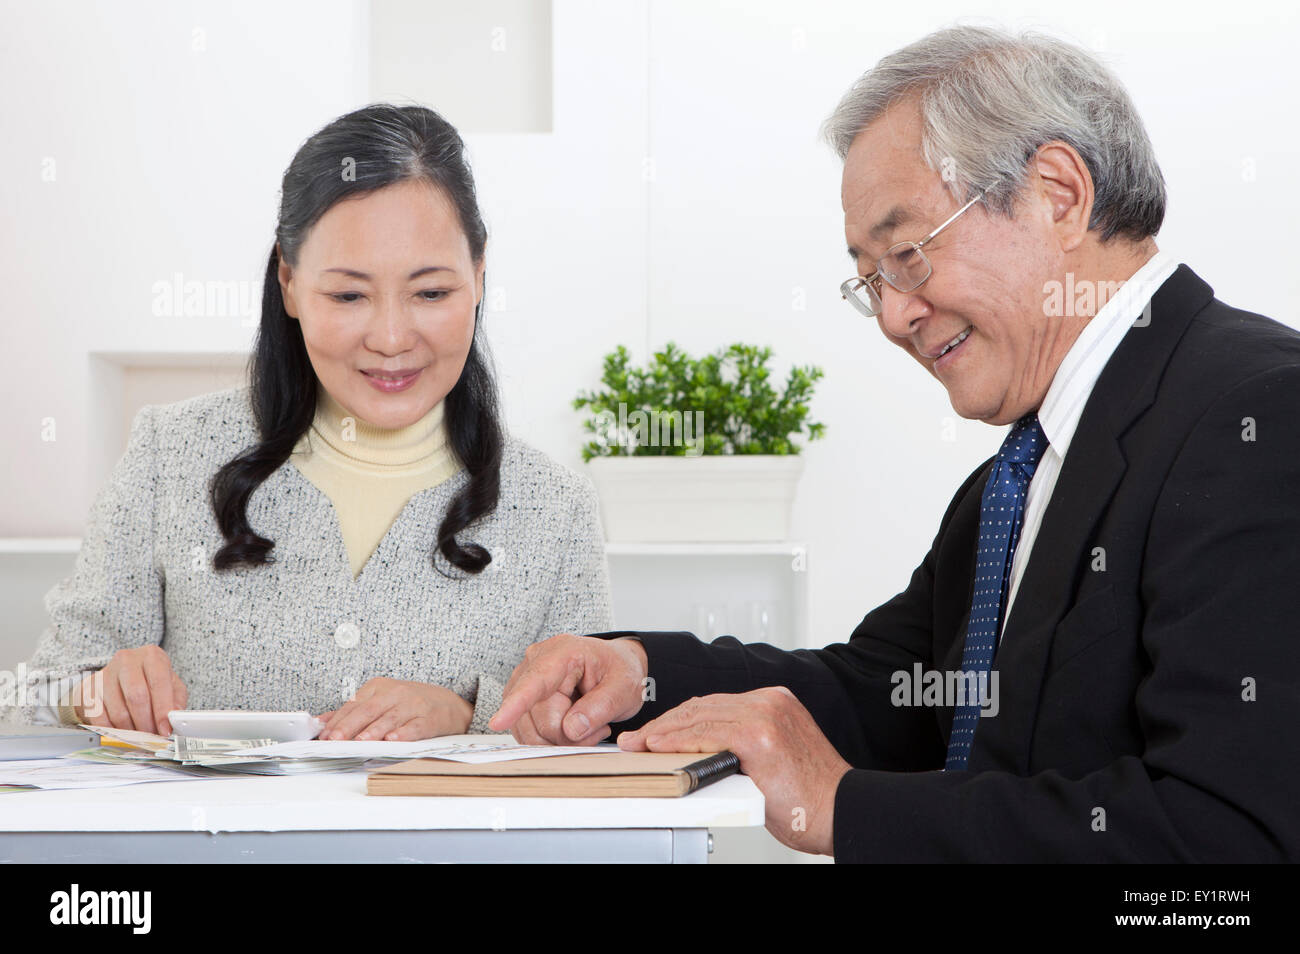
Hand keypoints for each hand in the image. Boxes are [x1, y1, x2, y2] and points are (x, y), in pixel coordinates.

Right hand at [72, 645, 188, 735]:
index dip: (163, 710)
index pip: (159, 683)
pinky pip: (100, 718)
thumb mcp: (171, 684)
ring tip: (140, 736)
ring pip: (118, 711)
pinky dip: (113, 731)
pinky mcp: (90, 691)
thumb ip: (176, 699)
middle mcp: (127, 660)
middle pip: (136, 697)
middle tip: (152, 736)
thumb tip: (174, 717)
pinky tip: (122, 733)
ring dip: (131, 730)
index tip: (166, 729)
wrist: (118, 676)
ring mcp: (105, 674)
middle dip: (146, 723)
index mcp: (151, 656)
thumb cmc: (149, 680)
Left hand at [316, 678, 472, 740]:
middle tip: (336, 739)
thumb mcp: (380, 701)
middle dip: (350, 726)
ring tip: (361, 741)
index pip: (354, 705)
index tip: (325, 736)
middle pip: (369, 710)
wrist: (448, 704)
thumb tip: (322, 723)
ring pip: (390, 718)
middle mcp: (395, 693)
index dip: (338, 721)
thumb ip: (352, 711)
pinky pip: (415, 726)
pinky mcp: (429, 717)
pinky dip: (404, 733)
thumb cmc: (409, 704)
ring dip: (374, 730)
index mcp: (379, 687)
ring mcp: (413, 704)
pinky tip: (393, 739)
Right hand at [489, 633, 647, 744]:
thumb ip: (600, 706)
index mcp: (563, 652)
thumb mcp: (624, 687)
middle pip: (537, 716)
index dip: (516, 704)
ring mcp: (524, 680)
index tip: (497, 722)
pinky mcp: (521, 698)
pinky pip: (526, 730)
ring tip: (588, 728)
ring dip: (558, 740)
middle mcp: (536, 662)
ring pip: (527, 728)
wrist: (614, 667)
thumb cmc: (618, 671)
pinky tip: (572, 729)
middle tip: (598, 729)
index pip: (535, 681)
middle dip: (566, 735)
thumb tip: (571, 729)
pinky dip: (549, 739)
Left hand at [618, 687, 851, 854]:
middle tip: (638, 739)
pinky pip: (706, 733)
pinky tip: (658, 747)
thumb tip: (698, 755)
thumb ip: (739, 747)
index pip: (714, 704)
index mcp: (774, 703)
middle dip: (665, 723)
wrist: (842, 811)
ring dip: (664, 732)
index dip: (680, 719)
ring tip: (640, 744)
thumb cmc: (810, 798)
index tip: (656, 732)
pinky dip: (678, 740)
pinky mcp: (759, 735)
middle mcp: (770, 701)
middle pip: (703, 706)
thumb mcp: (772, 760)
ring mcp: (765, 714)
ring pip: (699, 717)